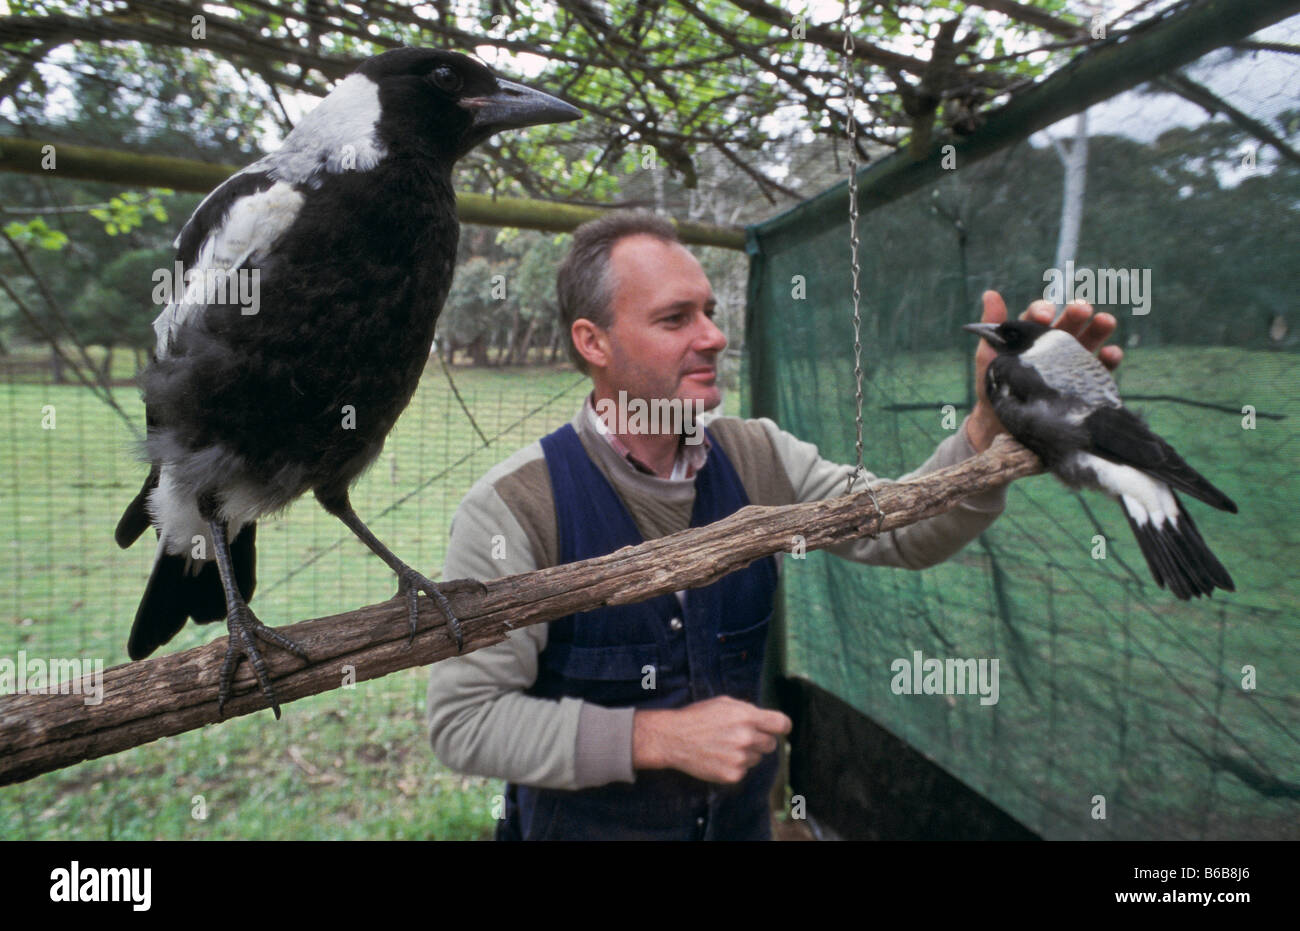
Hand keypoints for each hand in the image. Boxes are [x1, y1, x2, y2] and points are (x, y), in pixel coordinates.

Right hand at [633, 696, 791, 783]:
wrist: (674, 738)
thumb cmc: (698, 717)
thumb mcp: (724, 703)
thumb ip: (747, 710)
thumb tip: (766, 719)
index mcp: (747, 716)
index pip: (781, 724)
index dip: (781, 727)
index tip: (778, 729)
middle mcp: (746, 737)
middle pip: (771, 744)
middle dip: (761, 740)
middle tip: (742, 738)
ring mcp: (740, 758)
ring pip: (757, 758)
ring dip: (746, 754)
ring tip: (725, 747)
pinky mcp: (733, 774)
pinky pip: (744, 770)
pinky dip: (735, 766)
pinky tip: (719, 757)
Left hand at [965, 291, 1122, 451]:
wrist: (1001, 425)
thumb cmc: (994, 386)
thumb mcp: (988, 357)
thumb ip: (991, 329)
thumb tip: (990, 293)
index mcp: (1031, 334)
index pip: (1039, 315)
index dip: (1042, 311)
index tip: (1044, 314)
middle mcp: (1054, 343)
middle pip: (1068, 323)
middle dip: (1075, 314)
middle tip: (1081, 309)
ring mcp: (1071, 361)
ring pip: (1089, 339)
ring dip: (1098, 328)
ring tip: (1105, 321)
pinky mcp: (1084, 381)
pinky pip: (1101, 368)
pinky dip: (1109, 358)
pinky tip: (1112, 353)